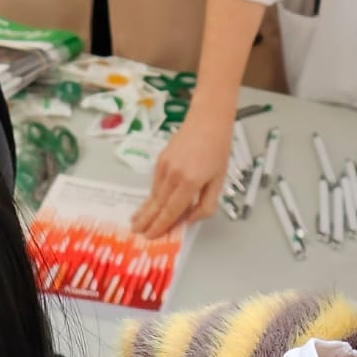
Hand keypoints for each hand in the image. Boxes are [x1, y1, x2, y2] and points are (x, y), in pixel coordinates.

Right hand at [132, 98, 231, 236]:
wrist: (208, 120)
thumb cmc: (218, 149)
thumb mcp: (219, 180)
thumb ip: (207, 204)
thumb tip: (190, 219)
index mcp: (190, 182)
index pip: (171, 210)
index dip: (161, 226)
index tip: (151, 237)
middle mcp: (174, 175)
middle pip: (157, 204)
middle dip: (146, 221)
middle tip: (136, 233)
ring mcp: (164, 165)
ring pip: (154, 193)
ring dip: (145, 209)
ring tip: (137, 222)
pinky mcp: (160, 159)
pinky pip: (155, 182)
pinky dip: (151, 194)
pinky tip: (149, 202)